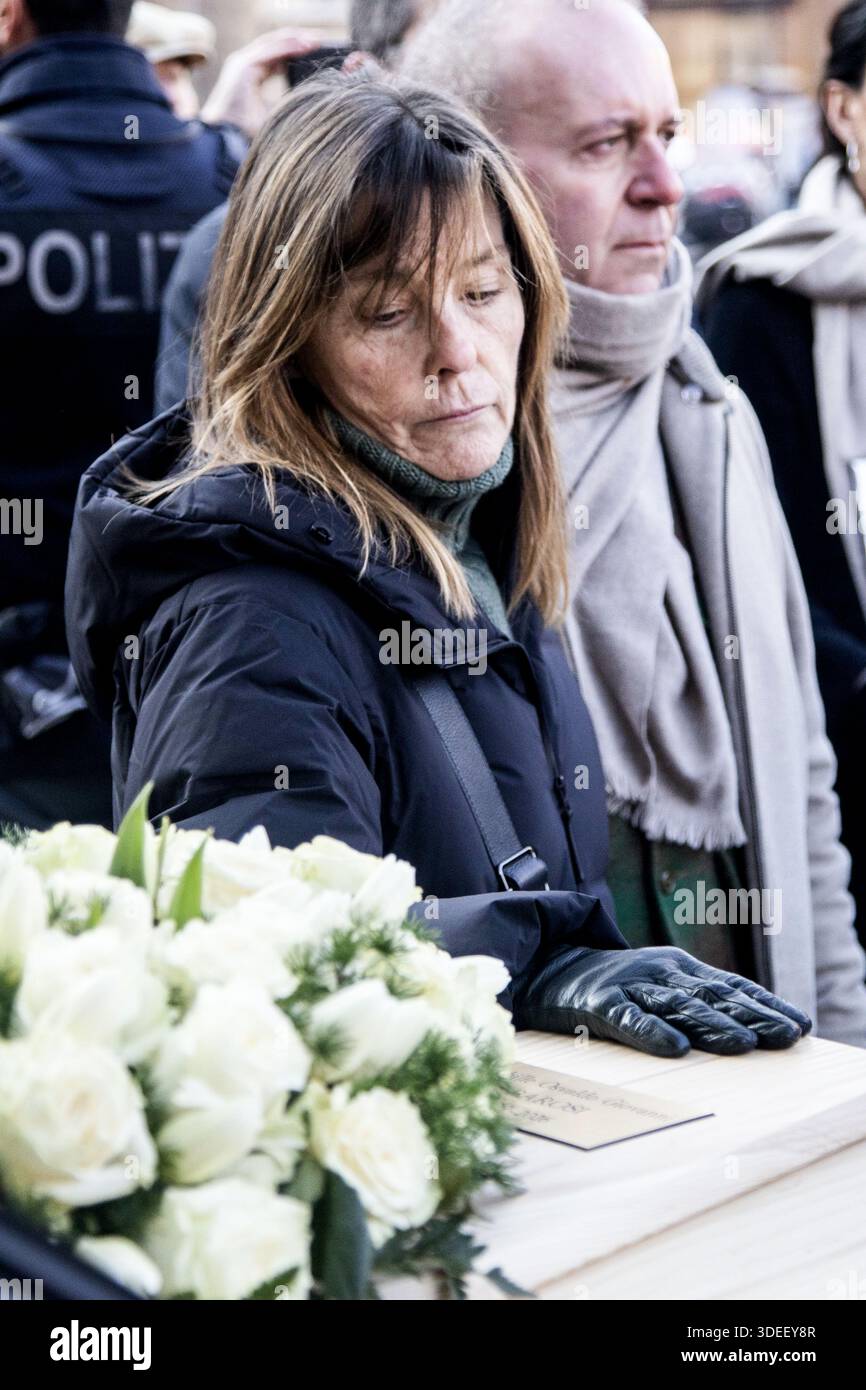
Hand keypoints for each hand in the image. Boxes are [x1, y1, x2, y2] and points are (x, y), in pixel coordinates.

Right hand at [200, 28, 327, 136]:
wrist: (226, 142)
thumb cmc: (248, 135)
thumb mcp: (275, 115)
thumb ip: (288, 102)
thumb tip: (311, 98)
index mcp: (252, 76)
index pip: (276, 57)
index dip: (295, 52)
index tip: (315, 51)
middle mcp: (245, 65)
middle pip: (275, 45)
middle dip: (298, 41)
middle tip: (320, 41)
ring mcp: (242, 63)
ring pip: (273, 43)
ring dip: (295, 40)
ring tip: (316, 40)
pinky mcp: (243, 65)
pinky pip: (270, 50)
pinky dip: (288, 47)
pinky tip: (305, 46)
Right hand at [513, 945, 812, 1056]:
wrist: (547, 968)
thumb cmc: (613, 985)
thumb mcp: (658, 985)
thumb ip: (695, 1002)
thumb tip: (749, 1030)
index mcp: (677, 967)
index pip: (730, 985)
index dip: (766, 1004)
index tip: (801, 1025)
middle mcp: (659, 972)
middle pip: (713, 996)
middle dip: (753, 1015)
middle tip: (787, 1036)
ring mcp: (630, 985)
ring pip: (678, 1006)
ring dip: (713, 1026)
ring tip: (744, 1045)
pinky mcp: (599, 1003)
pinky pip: (629, 1020)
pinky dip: (653, 1034)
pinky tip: (676, 1049)